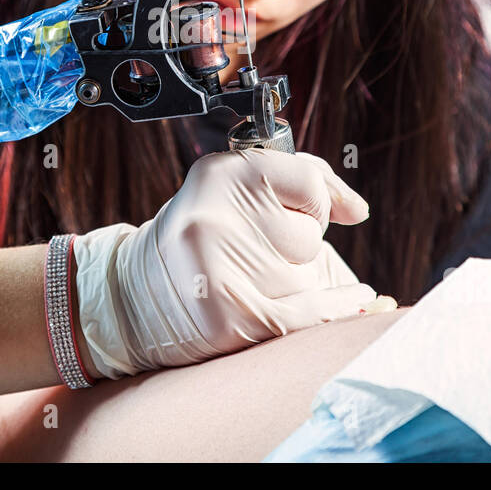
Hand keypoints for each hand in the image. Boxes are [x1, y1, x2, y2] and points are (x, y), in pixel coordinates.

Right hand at [72, 148, 395, 378]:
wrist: (132, 294)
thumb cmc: (198, 235)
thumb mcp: (234, 186)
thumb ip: (303, 182)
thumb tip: (358, 210)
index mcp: (220, 173)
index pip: (309, 182)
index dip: (313, 201)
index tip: (301, 210)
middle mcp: (215, 217)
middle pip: (309, 236)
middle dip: (298, 245)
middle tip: (254, 249)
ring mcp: (218, 269)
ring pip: (305, 276)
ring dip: (294, 281)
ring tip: (248, 276)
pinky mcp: (227, 316)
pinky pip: (308, 313)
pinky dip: (337, 308)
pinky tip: (355, 299)